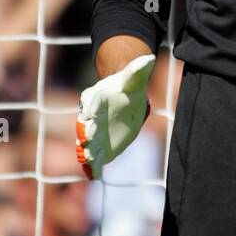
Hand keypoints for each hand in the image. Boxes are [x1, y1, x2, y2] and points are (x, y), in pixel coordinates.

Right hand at [76, 52, 155, 180]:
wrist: (124, 101)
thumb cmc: (126, 88)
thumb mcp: (133, 78)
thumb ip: (138, 69)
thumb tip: (150, 58)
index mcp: (95, 98)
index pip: (90, 102)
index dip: (89, 109)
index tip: (89, 116)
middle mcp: (90, 117)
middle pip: (84, 125)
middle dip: (85, 132)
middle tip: (87, 140)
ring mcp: (93, 133)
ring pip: (87, 143)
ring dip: (87, 151)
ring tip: (89, 159)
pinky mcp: (100, 147)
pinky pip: (94, 158)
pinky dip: (93, 167)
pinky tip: (94, 177)